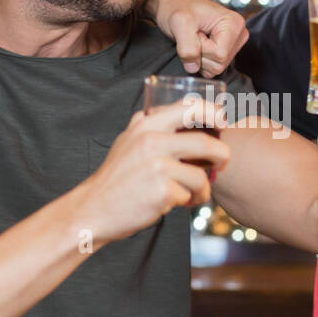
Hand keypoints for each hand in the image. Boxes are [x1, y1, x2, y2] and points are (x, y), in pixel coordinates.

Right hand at [80, 98, 230, 242]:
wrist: (94, 209)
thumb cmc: (115, 178)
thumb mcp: (127, 141)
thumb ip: (147, 125)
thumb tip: (169, 111)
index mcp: (145, 125)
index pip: (188, 108)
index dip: (212, 112)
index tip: (223, 122)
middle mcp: (152, 142)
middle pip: (205, 143)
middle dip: (222, 155)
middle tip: (223, 162)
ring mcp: (158, 166)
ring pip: (201, 176)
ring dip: (202, 189)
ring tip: (191, 194)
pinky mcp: (163, 191)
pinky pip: (190, 195)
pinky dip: (188, 202)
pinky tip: (174, 203)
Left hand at [147, 0, 248, 76]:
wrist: (173, 1)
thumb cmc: (177, 5)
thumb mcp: (180, 22)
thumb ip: (187, 47)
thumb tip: (193, 67)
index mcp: (234, 24)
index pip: (219, 54)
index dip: (201, 48)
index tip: (195, 31)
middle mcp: (238, 34)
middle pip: (219, 64)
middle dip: (200, 54)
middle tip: (194, 34)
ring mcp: (232, 43)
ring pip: (215, 68)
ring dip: (199, 57)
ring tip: (195, 37)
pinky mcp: (225, 50)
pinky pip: (213, 68)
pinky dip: (200, 60)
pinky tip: (198, 44)